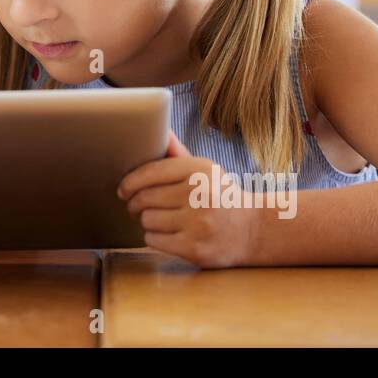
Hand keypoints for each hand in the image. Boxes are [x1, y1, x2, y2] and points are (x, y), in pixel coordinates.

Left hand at [117, 131, 261, 267]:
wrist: (254, 231)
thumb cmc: (221, 196)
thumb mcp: (205, 170)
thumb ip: (177, 153)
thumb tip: (160, 129)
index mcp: (200, 170)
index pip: (151, 171)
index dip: (130, 181)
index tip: (123, 189)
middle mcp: (200, 193)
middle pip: (144, 197)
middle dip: (134, 203)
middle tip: (135, 206)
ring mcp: (198, 222)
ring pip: (147, 220)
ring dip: (146, 221)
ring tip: (158, 219)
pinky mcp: (195, 248)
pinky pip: (153, 240)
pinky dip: (154, 237)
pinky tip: (166, 233)